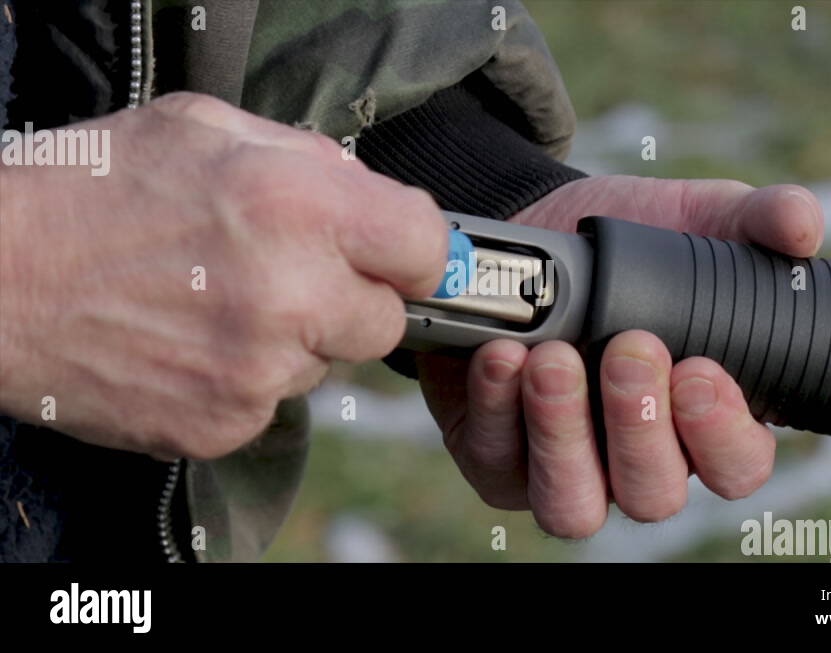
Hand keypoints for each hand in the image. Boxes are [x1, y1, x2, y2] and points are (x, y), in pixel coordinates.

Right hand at [0, 92, 446, 459]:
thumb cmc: (89, 191)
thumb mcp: (203, 128)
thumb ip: (305, 157)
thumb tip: (367, 191)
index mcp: (298, 207)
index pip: (425, 247)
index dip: (412, 250)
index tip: (392, 253)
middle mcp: (291, 296)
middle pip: (385, 321)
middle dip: (351, 300)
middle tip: (289, 276)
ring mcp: (258, 373)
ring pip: (325, 366)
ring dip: (293, 340)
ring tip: (216, 304)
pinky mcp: (224, 425)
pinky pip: (272, 405)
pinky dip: (245, 380)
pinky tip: (192, 344)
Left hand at [417, 175, 824, 536]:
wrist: (532, 237)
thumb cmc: (625, 248)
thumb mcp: (694, 221)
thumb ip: (755, 220)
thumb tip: (802, 226)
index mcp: (700, 421)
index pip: (737, 467)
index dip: (723, 435)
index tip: (700, 371)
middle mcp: (636, 459)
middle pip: (653, 495)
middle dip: (640, 427)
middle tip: (628, 349)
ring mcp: (565, 468)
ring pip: (573, 506)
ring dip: (564, 436)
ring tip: (554, 359)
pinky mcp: (497, 459)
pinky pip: (498, 465)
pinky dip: (497, 410)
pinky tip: (502, 355)